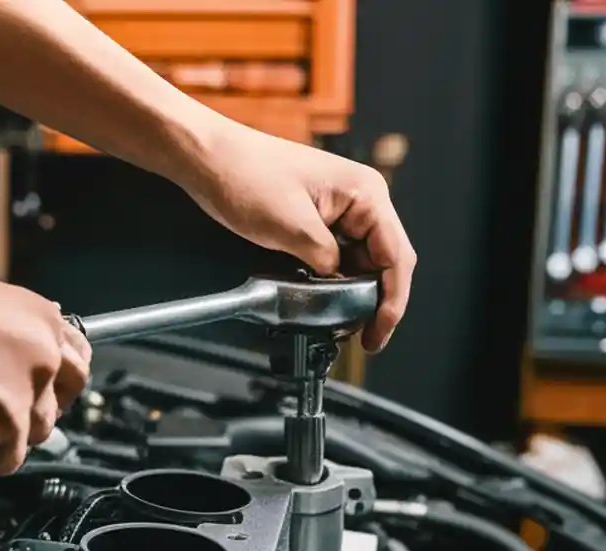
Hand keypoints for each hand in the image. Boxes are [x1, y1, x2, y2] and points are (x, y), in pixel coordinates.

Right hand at [0, 257, 90, 497]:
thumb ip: (9, 337)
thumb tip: (15, 364)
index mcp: (41, 326)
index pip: (75, 374)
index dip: (46, 391)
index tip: (29, 399)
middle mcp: (36, 371)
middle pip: (37, 424)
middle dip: (1, 424)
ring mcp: (7, 419)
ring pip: (1, 457)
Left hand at [183, 120, 415, 351]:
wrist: (209, 159)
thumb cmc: (245, 174)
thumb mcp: (291, 228)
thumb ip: (325, 264)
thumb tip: (340, 289)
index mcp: (366, 193)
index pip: (396, 256)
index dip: (392, 300)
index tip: (378, 331)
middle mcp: (360, 199)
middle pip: (385, 261)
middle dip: (375, 300)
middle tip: (363, 336)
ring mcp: (340, 209)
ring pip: (361, 261)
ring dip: (354, 291)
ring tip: (342, 321)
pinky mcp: (319, 219)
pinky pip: (338, 255)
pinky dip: (335, 279)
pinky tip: (325, 298)